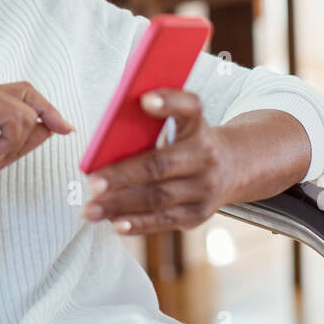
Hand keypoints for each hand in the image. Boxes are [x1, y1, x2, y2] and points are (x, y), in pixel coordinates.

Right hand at [0, 77, 73, 195]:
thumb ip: (17, 141)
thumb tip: (47, 130)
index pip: (21, 95)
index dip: (45, 109)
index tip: (63, 126)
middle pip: (28, 93)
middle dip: (48, 114)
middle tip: (61, 131)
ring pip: (24, 114)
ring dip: (14, 146)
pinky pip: (14, 120)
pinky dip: (8, 144)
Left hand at [81, 88, 236, 235]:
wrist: (232, 168)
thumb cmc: (188, 141)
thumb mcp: (179, 123)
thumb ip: (150, 123)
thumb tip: (105, 140)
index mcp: (197, 125)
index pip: (189, 108)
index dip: (169, 102)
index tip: (145, 99)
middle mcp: (205, 156)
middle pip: (160, 165)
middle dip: (123, 175)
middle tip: (91, 182)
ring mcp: (203, 188)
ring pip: (158, 198)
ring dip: (120, 204)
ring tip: (91, 208)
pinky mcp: (197, 214)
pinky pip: (163, 220)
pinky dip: (137, 223)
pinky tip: (114, 223)